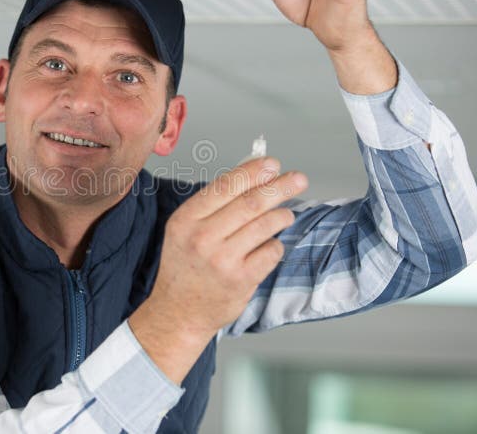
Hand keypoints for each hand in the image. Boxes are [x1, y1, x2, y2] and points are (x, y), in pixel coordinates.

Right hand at [129, 157, 307, 382]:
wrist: (179, 312)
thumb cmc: (186, 266)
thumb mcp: (185, 230)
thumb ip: (213, 205)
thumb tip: (252, 174)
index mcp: (186, 220)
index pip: (225, 186)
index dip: (253, 171)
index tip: (272, 164)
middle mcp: (202, 238)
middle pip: (251, 202)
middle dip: (279, 187)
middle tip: (298, 179)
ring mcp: (222, 260)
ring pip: (265, 225)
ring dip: (282, 215)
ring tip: (286, 213)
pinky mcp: (241, 280)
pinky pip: (271, 251)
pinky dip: (276, 244)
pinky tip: (269, 245)